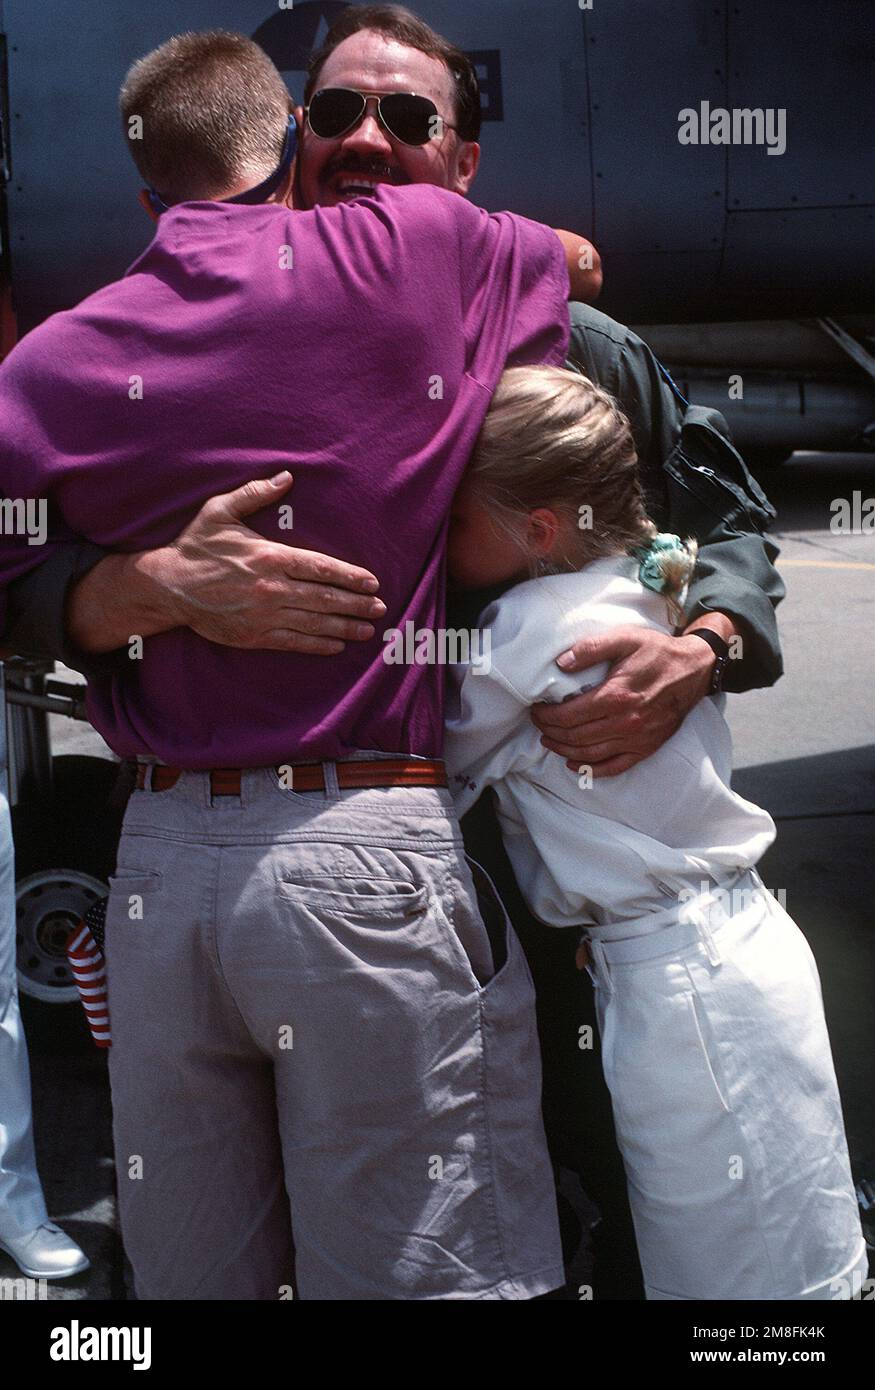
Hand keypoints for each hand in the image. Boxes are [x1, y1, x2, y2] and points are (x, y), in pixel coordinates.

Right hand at [143, 472, 385, 653]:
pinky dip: (318, 644)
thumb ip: (255, 494)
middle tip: (380, 609)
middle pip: (324, 597)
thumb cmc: (195, 546)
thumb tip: (286, 476)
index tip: (372, 582)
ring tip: (367, 629)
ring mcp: (264, 614)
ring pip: (314, 622)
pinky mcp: (254, 635)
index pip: (320, 567)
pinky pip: (294, 642)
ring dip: (344, 627)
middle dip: (356, 604)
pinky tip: (337, 645)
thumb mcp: (220, 511)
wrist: (168, 586)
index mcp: (270, 556)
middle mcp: (272, 588)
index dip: (350, 576)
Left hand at [531, 627, 714, 776]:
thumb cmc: (658, 652)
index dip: (546, 716)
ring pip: (590, 754)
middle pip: (576, 736)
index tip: (536, 710)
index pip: (569, 715)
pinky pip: (615, 766)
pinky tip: (574, 764)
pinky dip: (591, 769)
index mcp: (616, 696)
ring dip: (564, 750)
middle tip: (539, 723)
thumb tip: (561, 663)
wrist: (695, 670)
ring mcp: (637, 739)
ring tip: (549, 741)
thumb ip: (591, 648)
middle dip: (551, 732)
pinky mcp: (646, 748)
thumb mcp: (625, 638)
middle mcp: (625, 722)